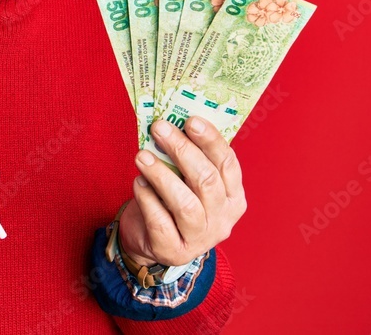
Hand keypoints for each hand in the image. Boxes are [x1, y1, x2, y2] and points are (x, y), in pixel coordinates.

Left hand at [117, 116, 246, 267]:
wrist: (151, 241)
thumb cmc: (170, 202)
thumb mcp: (185, 180)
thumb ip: (186, 159)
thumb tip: (170, 125)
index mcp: (232, 197)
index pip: (227, 164)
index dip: (210, 140)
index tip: (191, 120)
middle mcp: (222, 219)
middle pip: (207, 181)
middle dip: (182, 151)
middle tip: (160, 129)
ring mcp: (200, 238)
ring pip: (186, 205)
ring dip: (162, 176)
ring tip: (142, 156)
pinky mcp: (174, 251)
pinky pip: (161, 223)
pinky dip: (148, 200)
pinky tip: (138, 183)